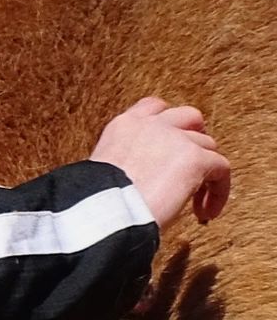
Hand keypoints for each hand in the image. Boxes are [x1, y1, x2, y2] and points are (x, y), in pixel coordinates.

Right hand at [90, 97, 231, 227]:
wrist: (106, 211)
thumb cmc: (97, 202)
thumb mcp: (103, 172)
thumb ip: (125, 164)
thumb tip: (139, 181)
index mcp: (123, 127)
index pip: (153, 108)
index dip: (167, 124)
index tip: (169, 145)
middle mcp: (151, 125)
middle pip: (189, 116)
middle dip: (195, 137)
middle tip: (193, 164)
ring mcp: (176, 138)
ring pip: (208, 145)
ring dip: (206, 169)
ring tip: (196, 198)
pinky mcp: (196, 158)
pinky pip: (222, 170)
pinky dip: (219, 192)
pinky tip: (205, 211)